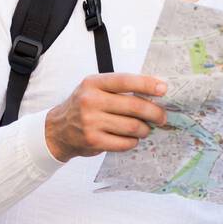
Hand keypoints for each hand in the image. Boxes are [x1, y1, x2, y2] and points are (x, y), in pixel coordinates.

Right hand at [45, 72, 168, 162]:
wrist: (58, 130)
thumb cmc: (84, 107)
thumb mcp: (95, 89)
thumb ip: (119, 89)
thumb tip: (156, 90)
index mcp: (93, 84)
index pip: (125, 81)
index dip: (147, 84)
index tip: (163, 89)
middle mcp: (91, 101)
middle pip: (134, 106)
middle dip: (154, 112)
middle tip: (162, 117)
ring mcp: (91, 122)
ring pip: (132, 126)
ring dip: (145, 129)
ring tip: (145, 129)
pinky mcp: (93, 141)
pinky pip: (124, 143)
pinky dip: (133, 141)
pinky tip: (131, 138)